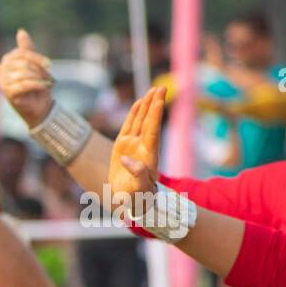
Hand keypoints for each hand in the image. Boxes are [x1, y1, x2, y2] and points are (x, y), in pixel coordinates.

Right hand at [0, 29, 53, 126]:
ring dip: (39, 78)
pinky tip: (44, 87)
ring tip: (47, 83)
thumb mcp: (34, 64)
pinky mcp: (8, 93)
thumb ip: (27, 49)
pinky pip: (24, 84)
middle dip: (38, 69)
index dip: (36, 57)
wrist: (39, 106)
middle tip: (48, 76)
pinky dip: (37, 85)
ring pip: (24, 73)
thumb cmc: (36, 84)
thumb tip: (21, 31)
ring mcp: (3, 82)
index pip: (21, 53)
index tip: (49, 64)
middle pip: (23, 63)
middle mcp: (1, 70)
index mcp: (6, 61)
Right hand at [111, 86, 163, 214]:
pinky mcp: (123, 146)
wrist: (129, 199)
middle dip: (155, 105)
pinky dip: (134, 114)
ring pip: (141, 121)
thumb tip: (126, 159)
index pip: (153, 132)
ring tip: (153, 90)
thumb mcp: (138, 188)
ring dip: (147, 105)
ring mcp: (134, 145)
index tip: (159, 102)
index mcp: (149, 156)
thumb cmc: (137, 196)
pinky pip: (130, 126)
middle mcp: (143, 147)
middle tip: (162, 87)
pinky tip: (139, 102)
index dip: (155, 117)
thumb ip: (136, 173)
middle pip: (150, 122)